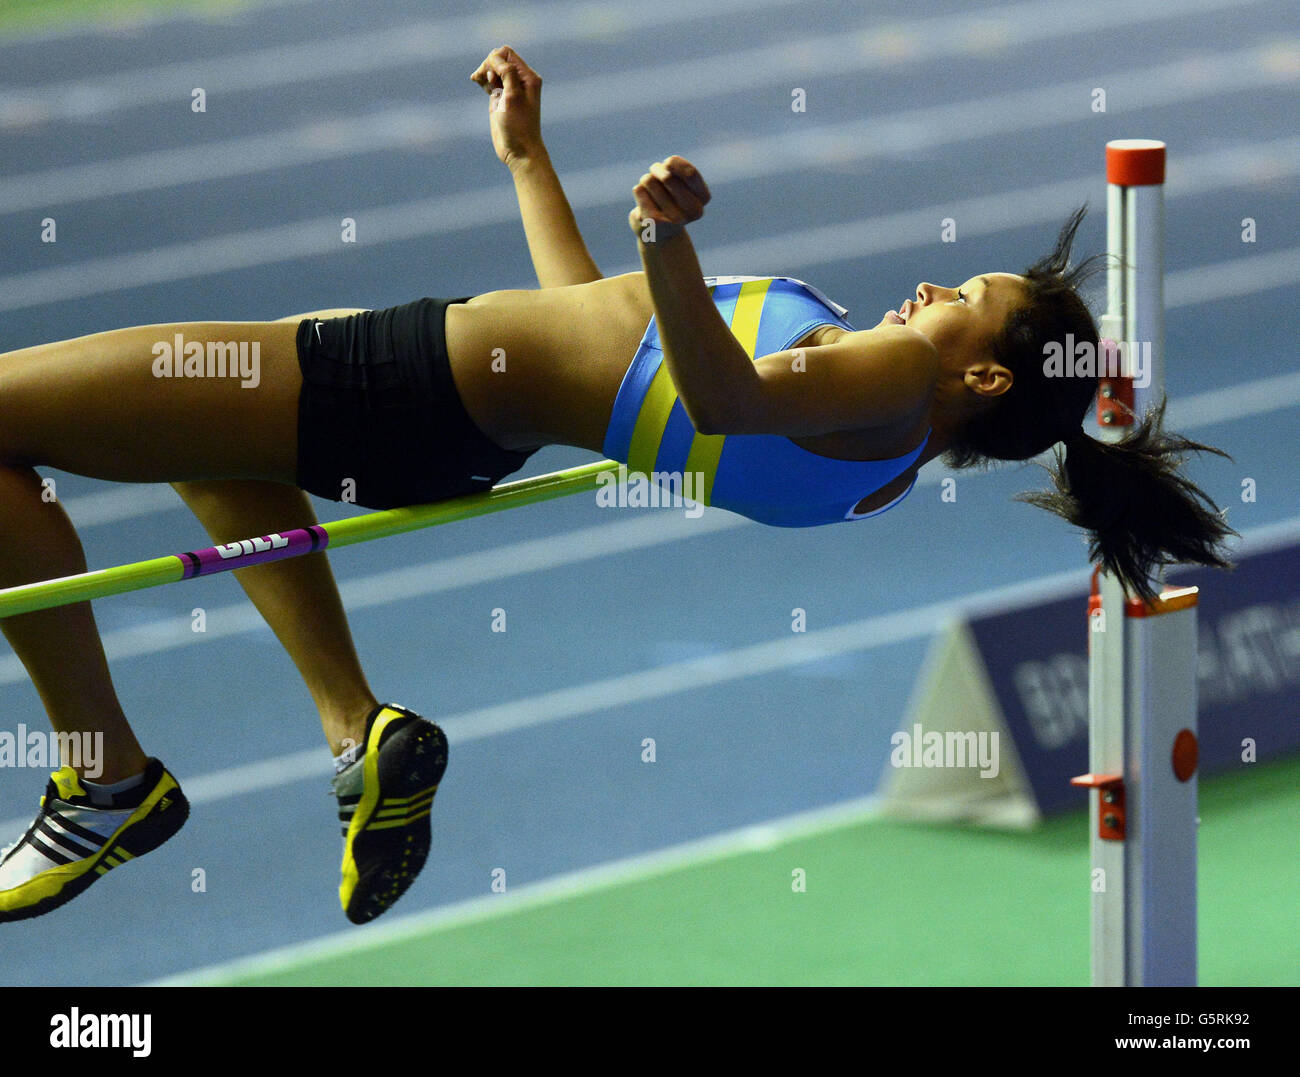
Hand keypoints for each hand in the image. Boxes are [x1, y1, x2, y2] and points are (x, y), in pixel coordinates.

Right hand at [470, 46, 543, 169]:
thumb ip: (507, 73)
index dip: (494, 59)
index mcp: (528, 77)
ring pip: (492, 69)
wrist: (519, 151)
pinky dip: (482, 79)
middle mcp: (519, 80)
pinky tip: (477, 82)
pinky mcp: (500, 98)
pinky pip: (489, 81)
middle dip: (487, 65)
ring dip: (483, 72)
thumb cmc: (519, 126)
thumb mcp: (513, 96)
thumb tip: (495, 56)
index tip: (490, 77)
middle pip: (498, 59)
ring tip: (478, 81)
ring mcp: (509, 89)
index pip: (507, 54)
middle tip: (483, 80)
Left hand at [629, 156, 710, 242]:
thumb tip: (665, 175)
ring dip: (646, 180)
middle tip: (656, 177)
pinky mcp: (654, 222)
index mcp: (704, 198)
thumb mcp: (678, 177)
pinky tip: (644, 204)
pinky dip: (638, 192)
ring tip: (651, 192)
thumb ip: (676, 167)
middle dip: (657, 170)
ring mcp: (675, 219)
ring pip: (649, 180)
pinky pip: (639, 190)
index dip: (673, 163)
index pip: (689, 172)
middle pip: (667, 176)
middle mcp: (694, 211)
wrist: (657, 231)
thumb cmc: (669, 196)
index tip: (668, 165)